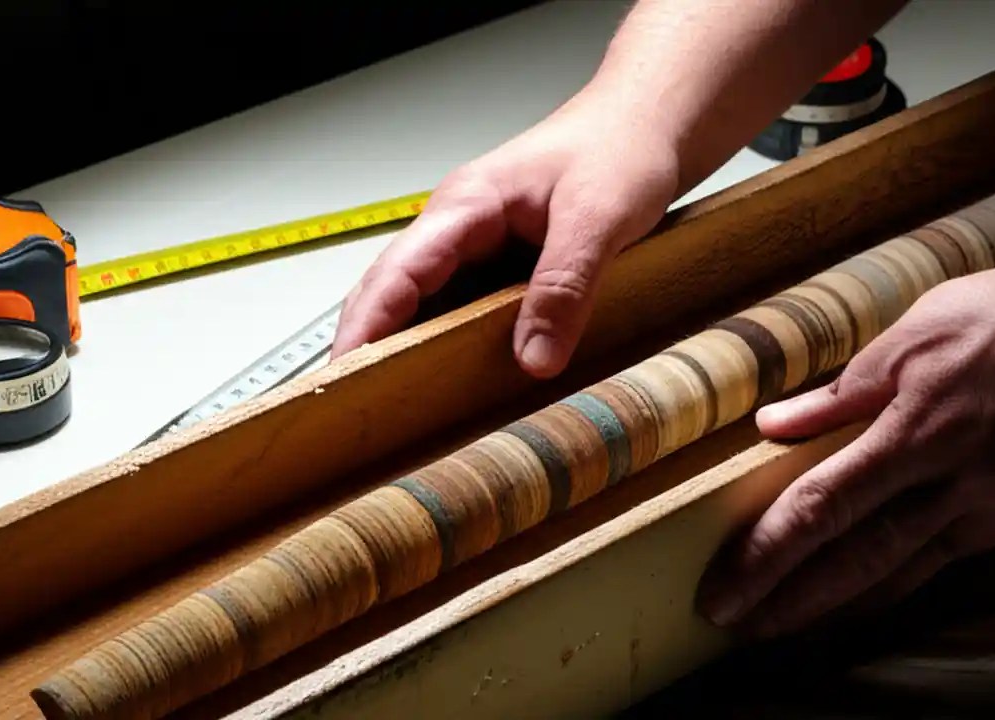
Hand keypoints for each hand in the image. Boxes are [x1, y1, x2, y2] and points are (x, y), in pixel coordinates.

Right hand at [330, 90, 680, 378]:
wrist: (648, 124)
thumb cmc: (620, 149)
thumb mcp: (599, 219)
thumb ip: (564, 287)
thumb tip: (533, 359)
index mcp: (466, 207)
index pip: (396, 273)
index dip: (366, 326)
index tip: (345, 375)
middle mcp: (459, 227)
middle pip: (393, 291)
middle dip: (367, 344)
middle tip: (352, 408)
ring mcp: (478, 246)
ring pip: (425, 303)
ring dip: (405, 348)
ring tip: (390, 409)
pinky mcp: (503, 264)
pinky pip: (464, 308)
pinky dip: (451, 343)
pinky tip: (455, 381)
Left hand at [697, 232, 994, 636]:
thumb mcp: (930, 323)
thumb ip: (850, 384)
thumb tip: (776, 423)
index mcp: (922, 423)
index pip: (823, 503)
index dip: (767, 552)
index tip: (724, 586)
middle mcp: (956, 479)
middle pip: (854, 556)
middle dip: (787, 598)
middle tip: (733, 624)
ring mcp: (994, 506)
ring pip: (899, 571)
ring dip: (834, 604)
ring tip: (781, 625)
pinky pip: (943, 560)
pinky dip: (894, 584)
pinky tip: (862, 597)